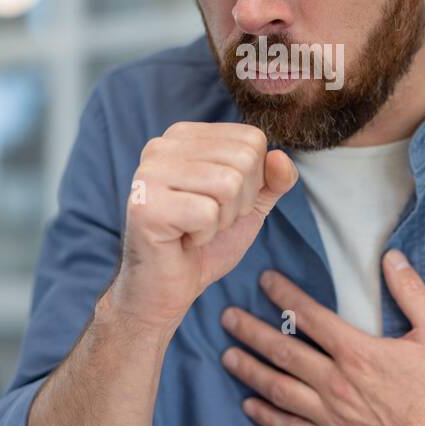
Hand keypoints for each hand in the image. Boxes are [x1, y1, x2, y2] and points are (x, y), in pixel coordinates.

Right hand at [109, 122, 298, 329]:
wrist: (167, 289)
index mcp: (184, 136)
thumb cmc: (205, 243)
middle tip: (209, 220)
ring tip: (196, 229)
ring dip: (223, 220)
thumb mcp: (250, 205)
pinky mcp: (144, 205)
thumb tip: (280, 157)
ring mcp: (148, 173)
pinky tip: (182, 240)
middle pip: (243, 159)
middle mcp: (161, 146)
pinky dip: (204, 236)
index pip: (252, 138)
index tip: (221, 202)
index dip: (254, 181)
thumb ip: (273, 179)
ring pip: (228, 183)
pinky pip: (206, 213)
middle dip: (240, 202)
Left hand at [219, 248, 424, 425]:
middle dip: (252, 331)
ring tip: (228, 356)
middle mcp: (338, 383)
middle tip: (228, 318)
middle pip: (284, 351)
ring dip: (251, 370)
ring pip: (279, 389)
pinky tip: (250, 405)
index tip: (265, 282)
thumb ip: (411, 292)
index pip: (310, 317)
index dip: (284, 296)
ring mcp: (333, 415)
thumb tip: (391, 257)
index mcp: (359, 352)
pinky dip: (267, 416)